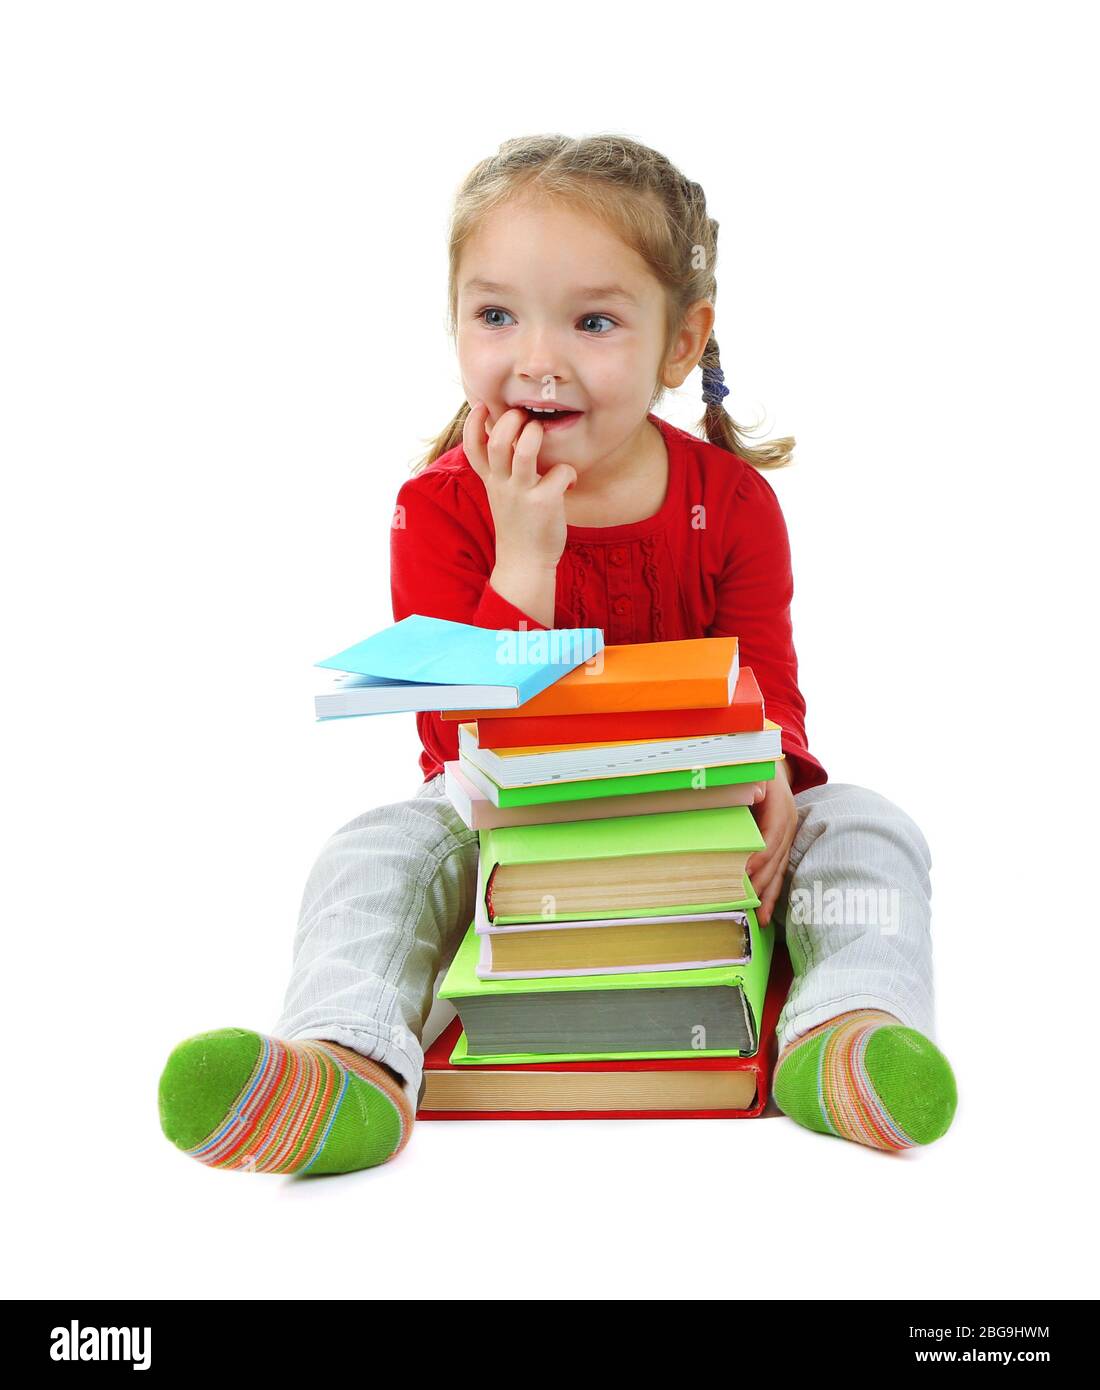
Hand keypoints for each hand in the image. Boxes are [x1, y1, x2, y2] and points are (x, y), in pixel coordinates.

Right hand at [463, 402, 576, 574]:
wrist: (524, 564)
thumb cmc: (519, 524)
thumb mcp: (502, 494)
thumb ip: (502, 469)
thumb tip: (511, 438)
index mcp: (491, 479)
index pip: (472, 446)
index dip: (474, 421)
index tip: (485, 405)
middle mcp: (502, 484)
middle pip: (498, 441)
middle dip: (511, 420)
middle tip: (525, 418)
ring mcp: (522, 493)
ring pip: (525, 451)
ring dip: (535, 435)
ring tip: (543, 436)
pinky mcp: (544, 503)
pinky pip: (559, 472)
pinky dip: (569, 471)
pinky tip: (569, 480)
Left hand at [745, 760, 797, 926]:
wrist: (773, 766)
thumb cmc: (757, 769)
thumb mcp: (755, 771)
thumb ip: (754, 783)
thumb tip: (757, 793)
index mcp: (781, 808)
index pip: (771, 838)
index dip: (758, 856)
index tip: (742, 871)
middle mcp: (788, 826)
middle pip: (776, 860)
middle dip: (761, 883)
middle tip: (745, 901)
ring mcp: (788, 837)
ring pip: (780, 870)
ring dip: (769, 894)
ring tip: (761, 917)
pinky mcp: (783, 845)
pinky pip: (779, 871)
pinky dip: (772, 892)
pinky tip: (765, 912)